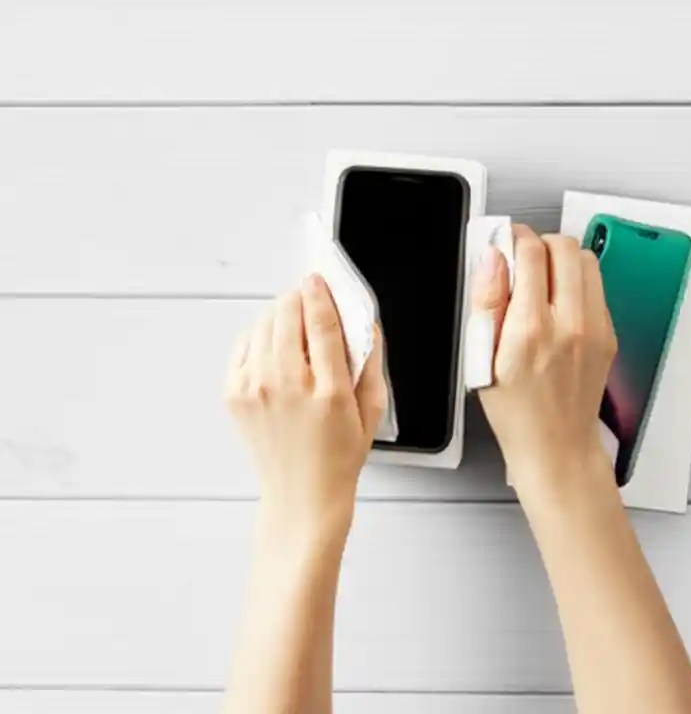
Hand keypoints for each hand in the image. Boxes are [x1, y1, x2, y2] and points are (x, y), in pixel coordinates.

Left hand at [224, 274, 387, 543]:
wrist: (301, 495)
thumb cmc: (338, 458)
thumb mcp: (371, 411)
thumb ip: (371, 363)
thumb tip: (366, 326)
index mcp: (328, 390)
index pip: (320, 323)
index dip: (320, 293)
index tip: (319, 280)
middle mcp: (287, 386)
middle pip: (286, 315)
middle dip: (298, 300)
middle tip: (308, 299)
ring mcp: (256, 389)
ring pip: (263, 325)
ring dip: (279, 315)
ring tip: (293, 325)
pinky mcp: (235, 394)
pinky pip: (243, 344)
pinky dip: (258, 336)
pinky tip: (274, 346)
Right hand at [474, 225, 617, 496]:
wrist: (556, 445)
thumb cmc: (515, 411)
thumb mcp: (482, 358)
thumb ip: (487, 301)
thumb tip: (493, 257)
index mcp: (531, 330)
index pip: (531, 253)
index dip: (515, 238)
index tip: (505, 243)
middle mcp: (569, 324)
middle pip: (565, 247)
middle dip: (540, 244)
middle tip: (523, 261)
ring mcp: (595, 328)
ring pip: (587, 261)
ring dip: (563, 259)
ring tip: (542, 280)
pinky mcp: (608, 334)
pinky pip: (597, 287)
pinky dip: (577, 283)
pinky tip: (559, 304)